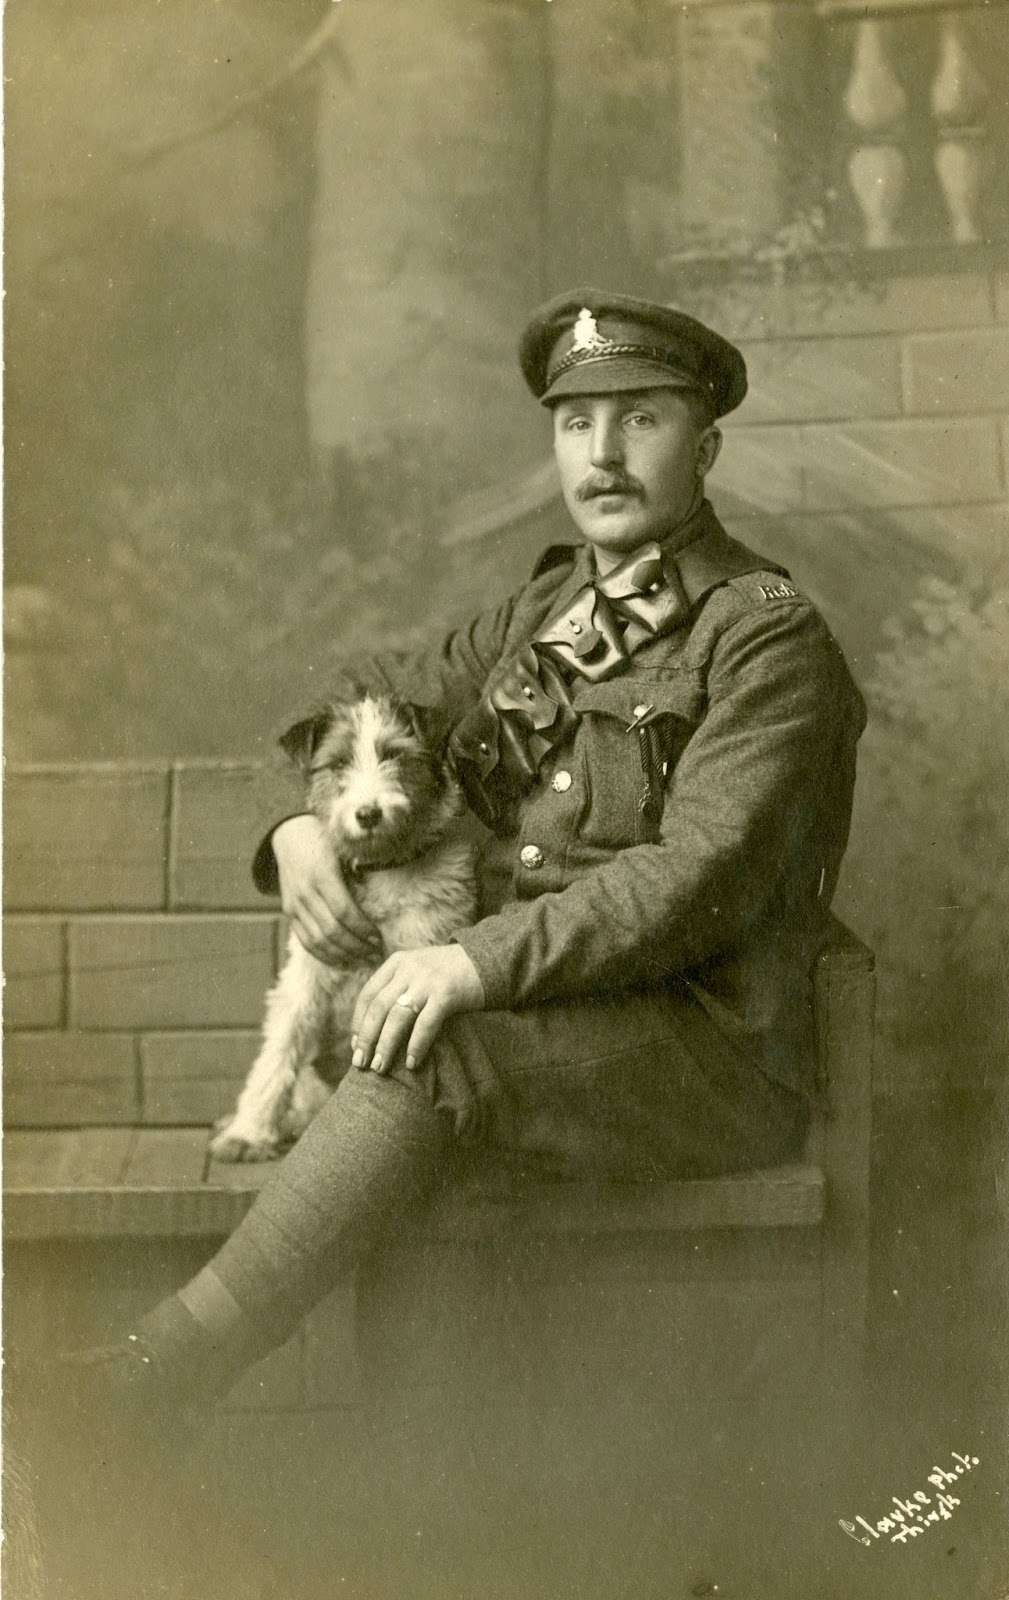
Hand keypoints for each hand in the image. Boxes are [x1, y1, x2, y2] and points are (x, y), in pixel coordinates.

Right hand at [272, 815, 381, 965]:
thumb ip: (359, 873)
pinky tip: (343, 961)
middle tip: (377, 954)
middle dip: (357, 947)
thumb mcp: (344, 851)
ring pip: (318, 941)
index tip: (379, 937)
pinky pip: (306, 942)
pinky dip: (325, 955)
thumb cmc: (325, 842)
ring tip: (364, 960)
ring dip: (343, 955)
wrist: (290, 837)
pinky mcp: (289, 914)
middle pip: (332, 931)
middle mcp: (305, 893)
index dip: (362, 929)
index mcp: (322, 875)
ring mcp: (294, 905)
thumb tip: (382, 901)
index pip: (344, 911)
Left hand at [351, 945, 484, 1074]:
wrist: (488, 959)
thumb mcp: (419, 971)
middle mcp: (409, 968)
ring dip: (385, 1045)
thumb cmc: (450, 973)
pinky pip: (425, 1023)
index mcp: (397, 962)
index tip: (355, 1046)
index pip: (368, 994)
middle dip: (366, 1038)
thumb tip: (375, 1026)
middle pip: (378, 1007)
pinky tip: (412, 1063)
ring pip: (397, 1017)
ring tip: (380, 1068)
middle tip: (360, 1063)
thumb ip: (398, 987)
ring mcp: (428, 980)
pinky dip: (416, 1045)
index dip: (358, 1022)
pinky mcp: (447, 993)